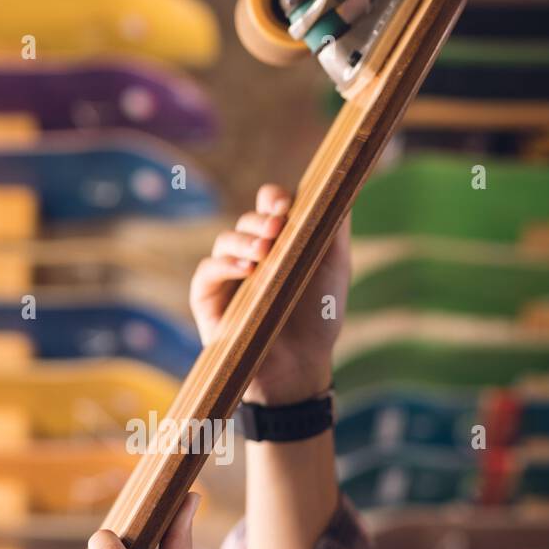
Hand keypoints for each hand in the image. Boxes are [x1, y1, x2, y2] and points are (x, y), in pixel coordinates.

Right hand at [190, 183, 350, 404]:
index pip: (268, 207)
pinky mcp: (208, 298)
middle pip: (248, 221)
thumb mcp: (334, 266)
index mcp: (280, 242)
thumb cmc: (319, 316)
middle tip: (276, 228)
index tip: (284, 204)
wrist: (301, 365)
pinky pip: (207, 271)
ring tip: (264, 251)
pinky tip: (246, 270)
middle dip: (261, 220)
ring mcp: (228, 275)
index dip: (273, 199)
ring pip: (226, 241)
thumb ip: (336, 226)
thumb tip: (340, 184)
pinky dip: (224, 265)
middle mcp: (252, 254)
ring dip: (244, 240)